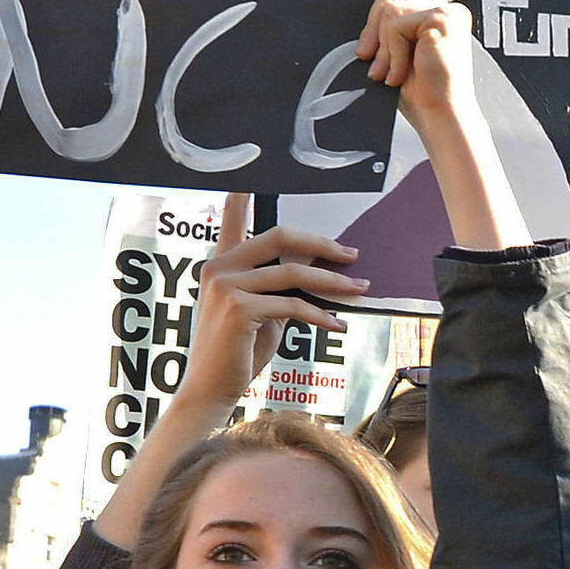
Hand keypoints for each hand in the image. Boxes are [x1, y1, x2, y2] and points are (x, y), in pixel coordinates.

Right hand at [176, 195, 366, 413]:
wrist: (211, 390)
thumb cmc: (239, 352)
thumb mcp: (265, 312)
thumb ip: (283, 285)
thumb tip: (320, 261)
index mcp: (220, 265)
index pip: (232, 221)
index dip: (241, 199)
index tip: (248, 178)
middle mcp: (219, 269)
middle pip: (279, 238)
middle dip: (321, 243)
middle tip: (351, 254)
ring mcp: (226, 287)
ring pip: (293, 273)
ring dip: (333, 282)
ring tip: (358, 290)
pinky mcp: (239, 309)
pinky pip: (293, 305)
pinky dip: (321, 315)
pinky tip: (337, 323)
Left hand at [357, 0, 476, 138]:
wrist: (440, 115)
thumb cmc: (418, 94)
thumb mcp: (395, 57)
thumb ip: (386, 32)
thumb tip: (367, 39)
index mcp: (437, 14)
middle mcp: (447, 7)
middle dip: (373, 28)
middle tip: (376, 65)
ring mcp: (448, 11)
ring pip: (389, 9)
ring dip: (383, 47)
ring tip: (393, 74)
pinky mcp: (443, 18)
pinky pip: (396, 24)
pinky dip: (393, 52)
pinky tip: (405, 72)